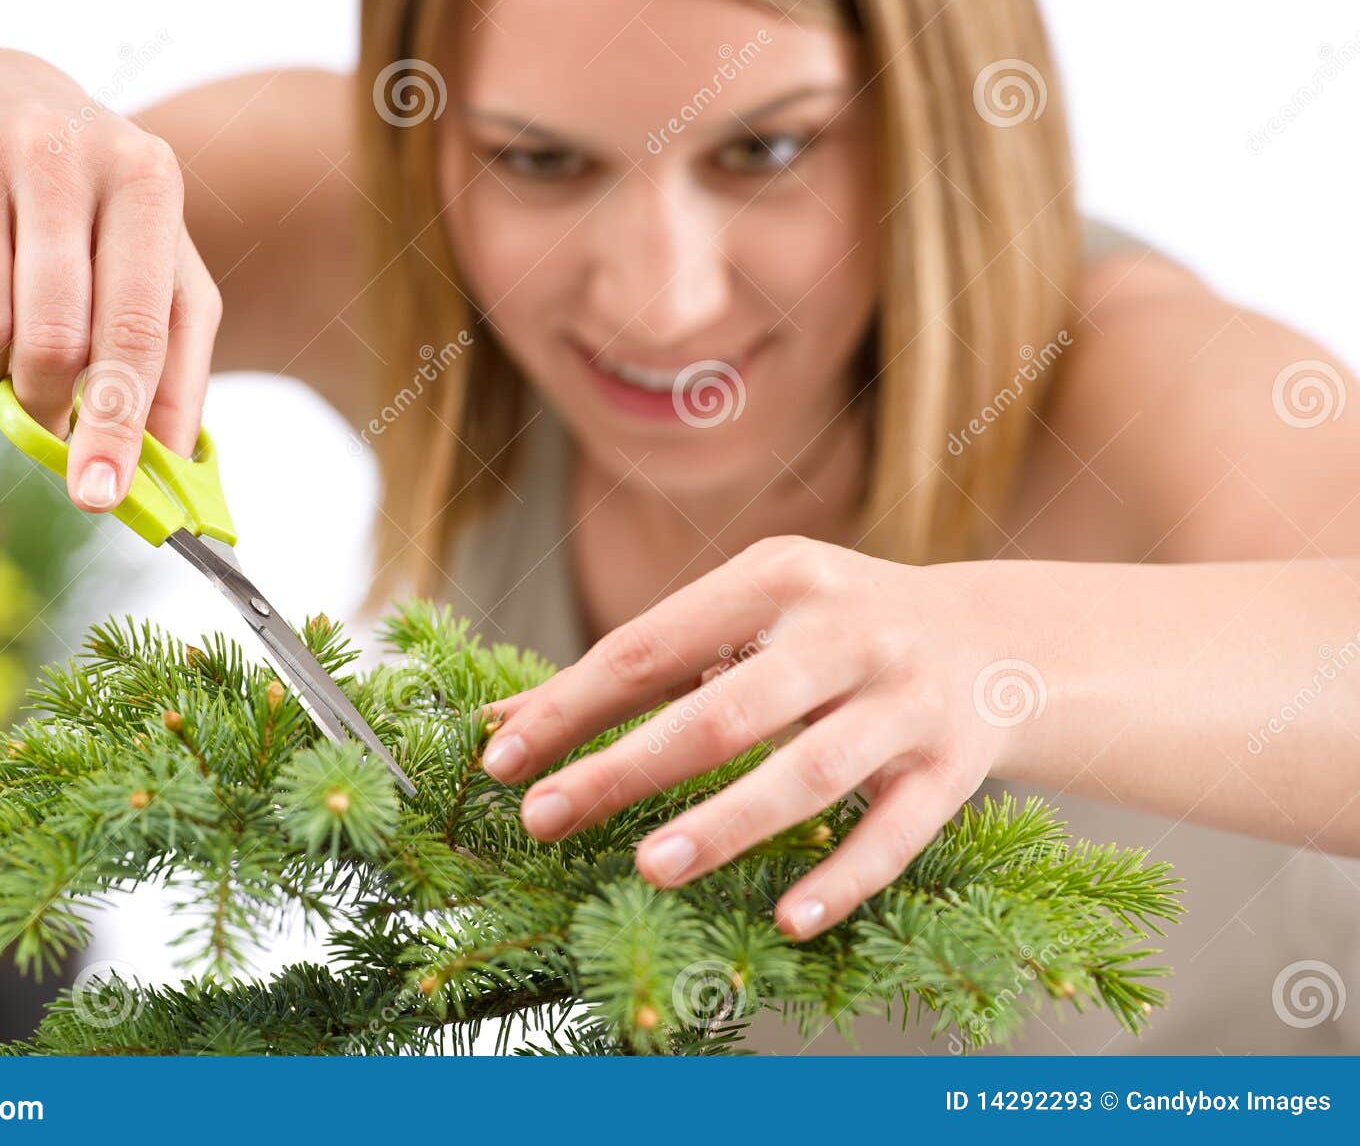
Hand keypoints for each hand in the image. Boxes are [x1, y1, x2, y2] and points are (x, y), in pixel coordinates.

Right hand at [0, 45, 220, 510]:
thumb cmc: (99, 215)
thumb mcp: (160, 269)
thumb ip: (177, 366)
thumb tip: (172, 468)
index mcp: (147, 180)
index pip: (136, 329)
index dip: (118, 425)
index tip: (101, 496)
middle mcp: (63, 154)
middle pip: (54, 338)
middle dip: (49, 405)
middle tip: (48, 417)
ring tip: (2, 368)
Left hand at [478, 535, 1031, 940]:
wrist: (996, 638)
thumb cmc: (831, 631)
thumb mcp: (747, 614)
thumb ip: (641, 666)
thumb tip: (507, 724)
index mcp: (779, 576)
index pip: (652, 647)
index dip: (571, 707)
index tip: (500, 759)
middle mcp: (847, 631)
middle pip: (722, 711)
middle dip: (624, 768)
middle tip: (542, 819)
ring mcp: (907, 700)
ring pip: (808, 774)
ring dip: (725, 824)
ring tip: (647, 868)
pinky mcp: (956, 766)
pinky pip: (895, 833)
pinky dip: (842, 878)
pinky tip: (786, 919)